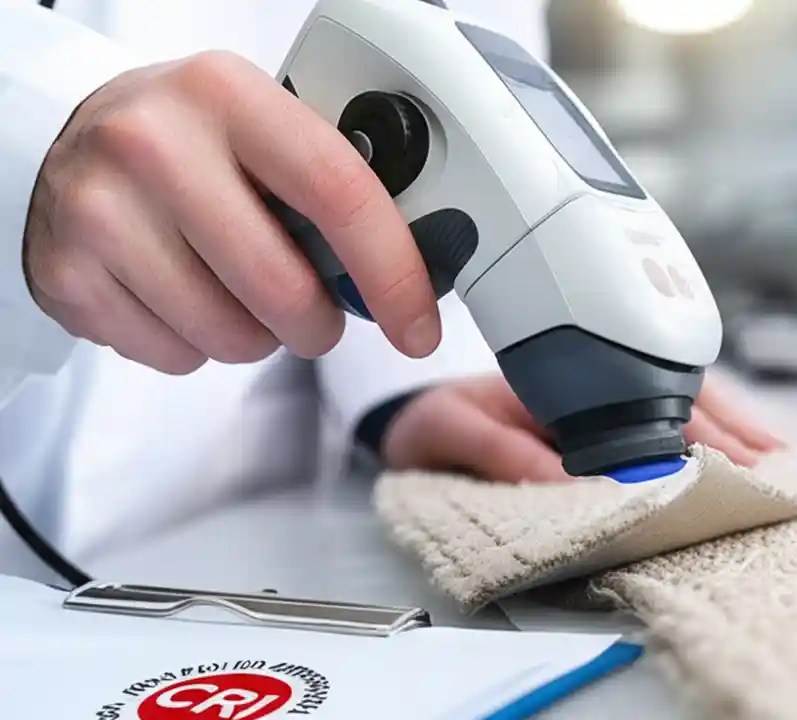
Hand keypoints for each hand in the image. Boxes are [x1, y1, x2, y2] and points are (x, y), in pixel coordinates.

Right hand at [23, 52, 440, 374]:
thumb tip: (414, 270)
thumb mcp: (260, 126)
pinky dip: (198, 346)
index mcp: (227, 95)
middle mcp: (154, 144)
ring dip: (258, 339)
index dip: (392, 272)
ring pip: (232, 337)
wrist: (65, 140)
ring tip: (237, 294)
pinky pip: (177, 358)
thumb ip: (331, 182)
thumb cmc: (190, 143)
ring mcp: (100, 211)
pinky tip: (182, 298)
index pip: (338, 192)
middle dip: (319, 325)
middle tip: (315, 316)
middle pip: (283, 288)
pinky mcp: (66, 275)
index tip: (417, 325)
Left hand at [381, 374, 783, 482]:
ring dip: (736, 429)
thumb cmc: (433, 421)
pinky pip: (674, 412)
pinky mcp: (608, 408)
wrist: (413, 413)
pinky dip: (716, 429)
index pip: (645, 398)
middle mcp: (595, 376)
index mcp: (564, 376)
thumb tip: (563, 480)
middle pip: (682, 397)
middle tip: (781, 467)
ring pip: (689, 400)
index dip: (694, 431)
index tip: (733, 460)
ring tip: (781, 458)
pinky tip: (746, 449)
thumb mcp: (449, 431)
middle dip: (735, 431)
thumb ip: (499, 450)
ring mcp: (606, 389)